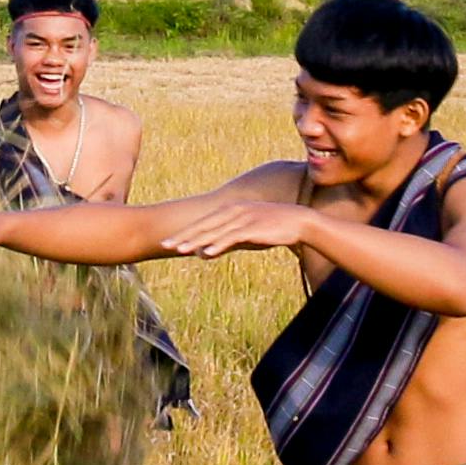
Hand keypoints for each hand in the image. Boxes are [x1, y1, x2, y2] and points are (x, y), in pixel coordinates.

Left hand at [153, 194, 311, 255]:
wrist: (299, 222)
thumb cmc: (270, 229)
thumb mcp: (243, 237)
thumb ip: (223, 243)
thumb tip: (203, 254)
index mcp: (229, 210)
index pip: (202, 224)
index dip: (184, 233)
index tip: (167, 242)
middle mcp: (233, 211)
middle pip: (203, 226)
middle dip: (184, 236)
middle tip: (165, 245)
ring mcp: (243, 218)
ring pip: (215, 231)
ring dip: (197, 241)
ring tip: (181, 250)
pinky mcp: (253, 227)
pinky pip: (232, 236)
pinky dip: (219, 244)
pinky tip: (208, 253)